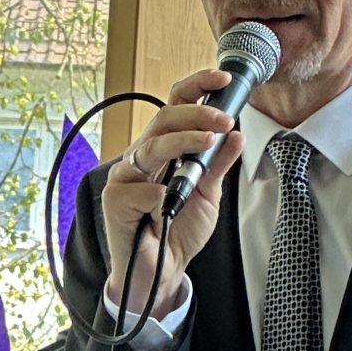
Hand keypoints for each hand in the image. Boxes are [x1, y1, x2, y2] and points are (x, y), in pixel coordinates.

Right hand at [103, 68, 245, 319]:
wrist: (161, 272)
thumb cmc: (177, 232)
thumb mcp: (208, 195)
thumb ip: (217, 166)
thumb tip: (237, 136)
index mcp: (162, 149)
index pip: (175, 106)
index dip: (196, 87)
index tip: (222, 79)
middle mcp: (142, 156)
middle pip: (164, 117)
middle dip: (197, 112)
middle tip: (224, 119)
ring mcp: (125, 176)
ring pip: (153, 145)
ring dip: (184, 140)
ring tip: (209, 141)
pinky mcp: (114, 199)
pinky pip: (143, 190)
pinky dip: (161, 198)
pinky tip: (165, 213)